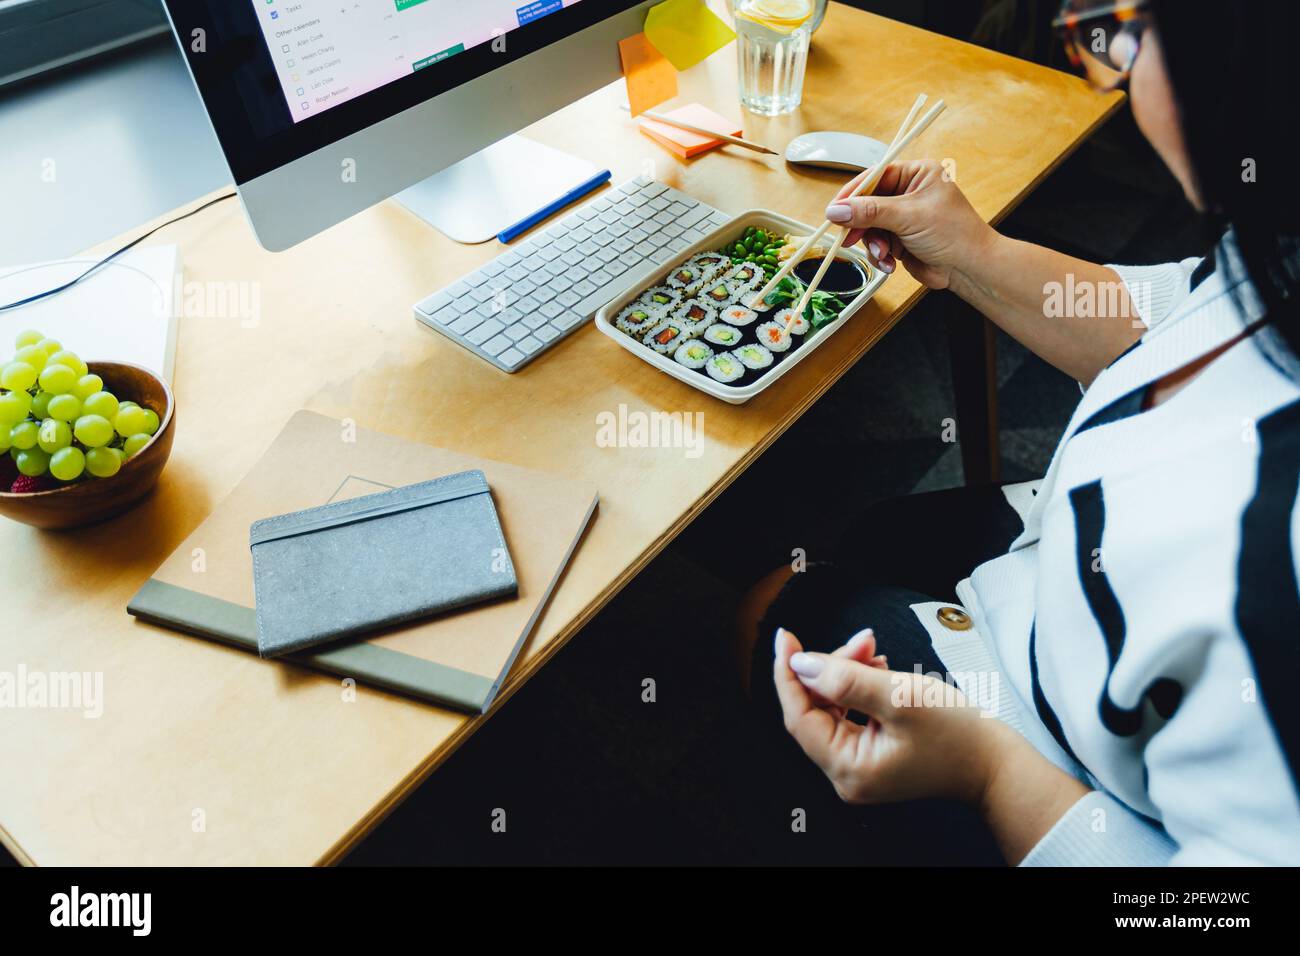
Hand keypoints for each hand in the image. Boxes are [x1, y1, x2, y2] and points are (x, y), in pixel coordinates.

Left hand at [773, 627, 1012, 805]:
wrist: (996, 764)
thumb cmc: (958, 733)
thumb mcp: (899, 696)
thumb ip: (845, 679)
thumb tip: (799, 664)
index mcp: (848, 768)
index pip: (799, 717)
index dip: (788, 673)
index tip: (785, 637)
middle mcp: (846, 776)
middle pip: (816, 710)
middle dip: (832, 668)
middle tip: (863, 639)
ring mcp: (859, 769)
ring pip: (833, 709)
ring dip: (847, 674)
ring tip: (875, 651)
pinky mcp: (872, 758)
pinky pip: (851, 717)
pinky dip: (858, 689)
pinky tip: (876, 669)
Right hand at [823, 160, 997, 290]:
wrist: (970, 268)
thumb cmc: (954, 233)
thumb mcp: (909, 216)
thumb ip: (870, 212)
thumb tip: (836, 209)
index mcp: (916, 174)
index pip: (874, 176)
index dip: (853, 193)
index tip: (834, 209)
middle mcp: (908, 193)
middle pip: (867, 203)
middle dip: (861, 224)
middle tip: (850, 238)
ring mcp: (903, 217)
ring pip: (869, 227)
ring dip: (872, 244)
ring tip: (884, 255)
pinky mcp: (900, 239)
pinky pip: (876, 244)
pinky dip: (879, 256)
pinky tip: (890, 264)